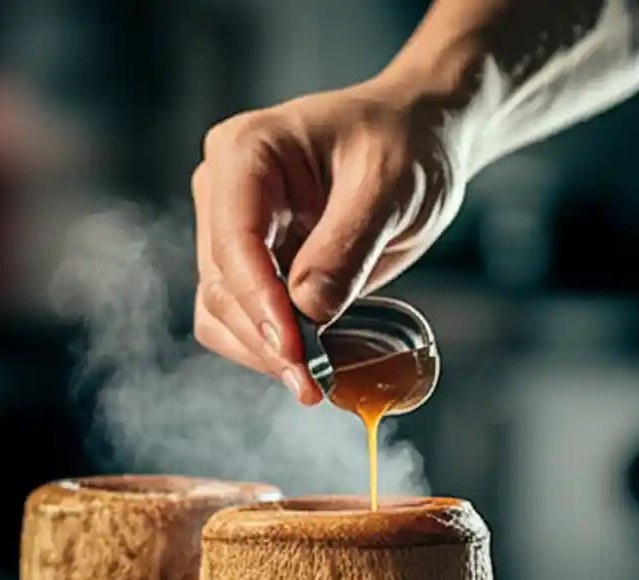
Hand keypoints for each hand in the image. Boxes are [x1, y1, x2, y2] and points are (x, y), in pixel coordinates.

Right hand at [192, 77, 462, 403]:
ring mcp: (228, 228)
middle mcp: (222, 190)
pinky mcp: (247, 263)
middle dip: (265, 337)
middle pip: (221, 283)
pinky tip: (312, 362)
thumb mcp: (390, 185)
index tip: (295, 351)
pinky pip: (241, 318)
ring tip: (315, 381)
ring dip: (263, 351)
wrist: (418, 137)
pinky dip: (272, 346)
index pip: (235, 238)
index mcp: (246, 151)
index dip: (260, 301)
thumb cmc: (406, 142)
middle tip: (312, 383)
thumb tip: (310, 311)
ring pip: (220, 310)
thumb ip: (348, 246)